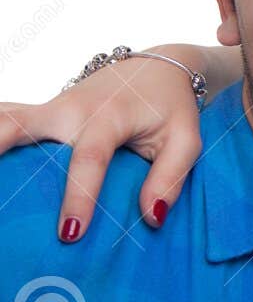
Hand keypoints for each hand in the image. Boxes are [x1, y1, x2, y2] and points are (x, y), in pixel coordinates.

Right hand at [0, 49, 204, 239]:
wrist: (158, 68)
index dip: (78, 197)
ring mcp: (47, 107)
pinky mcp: (38, 112)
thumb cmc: (172, 109)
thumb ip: (171, 177)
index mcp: (106, 117)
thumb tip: (150, 216)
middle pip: (15, 125)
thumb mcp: (186, 141)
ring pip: (1, 119)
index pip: (88, 160)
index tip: (69, 234)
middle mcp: (67, 109)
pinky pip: (3, 119)